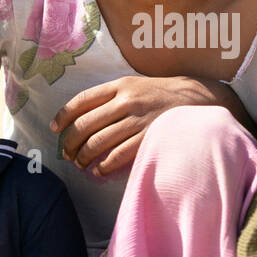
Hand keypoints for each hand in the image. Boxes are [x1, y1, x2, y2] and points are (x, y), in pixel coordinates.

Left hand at [50, 76, 225, 176]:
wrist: (201, 100)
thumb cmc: (163, 95)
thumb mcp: (137, 85)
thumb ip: (112, 96)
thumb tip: (83, 116)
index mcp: (120, 85)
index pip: (82, 100)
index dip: (63, 116)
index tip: (54, 129)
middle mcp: (126, 101)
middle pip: (85, 124)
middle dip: (71, 143)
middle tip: (67, 153)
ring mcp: (138, 120)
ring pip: (98, 142)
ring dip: (84, 157)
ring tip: (81, 164)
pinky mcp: (148, 138)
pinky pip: (118, 156)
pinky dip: (104, 166)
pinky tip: (100, 171)